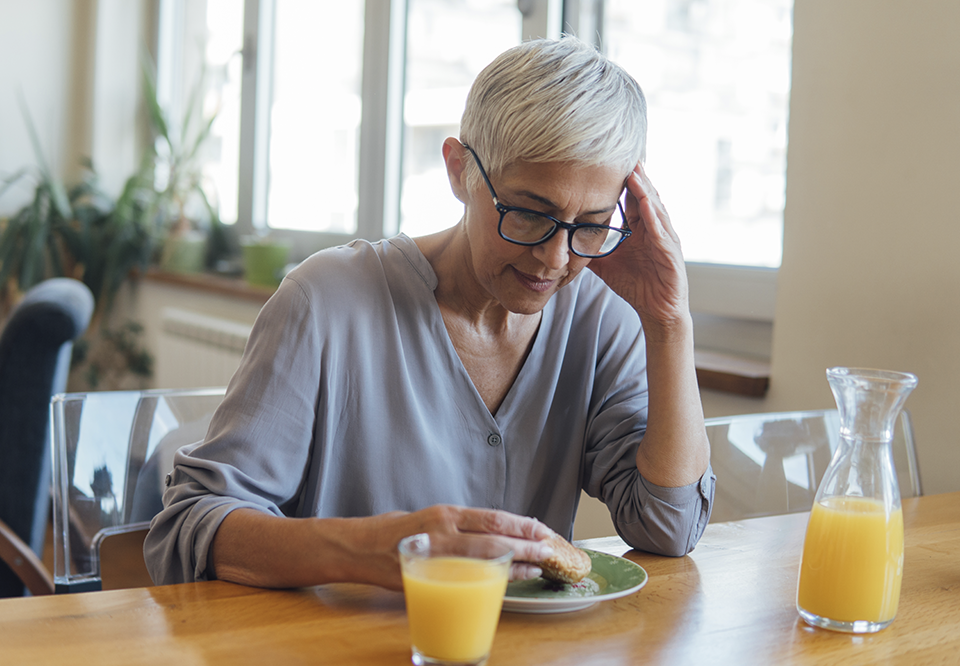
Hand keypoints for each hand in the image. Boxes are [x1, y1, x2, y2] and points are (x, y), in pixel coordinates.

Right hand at [366, 505, 554, 589]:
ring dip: (517, 563)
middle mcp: (443, 531)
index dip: (520, 524)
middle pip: (494, 539)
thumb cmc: (394, 532)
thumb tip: (489, 534)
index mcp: (445, 513)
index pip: (491, 518)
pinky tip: (510, 579)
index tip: (541, 529)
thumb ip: (456, 527)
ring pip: (485, 560)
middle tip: (549, 548)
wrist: (358, 547)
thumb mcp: (429, 519)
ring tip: (539, 564)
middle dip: (526, 545)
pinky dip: (494, 579)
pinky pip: (468, 580)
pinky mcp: (429, 577)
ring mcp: (436, 556)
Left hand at [588, 163, 690, 334]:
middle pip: (644, 196)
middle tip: (625, 153)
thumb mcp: (606, 265)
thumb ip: (589, 252)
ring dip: (645, 189)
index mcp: (640, 230)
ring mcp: (665, 239)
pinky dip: (654, 217)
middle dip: (636, 176)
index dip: (623, 181)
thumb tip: (564, 243)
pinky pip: (661, 231)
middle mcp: (654, 229)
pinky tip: (646, 204)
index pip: (631, 199)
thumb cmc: (637, 286)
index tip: (610, 161)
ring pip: (655, 208)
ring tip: (636, 170)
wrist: (657, 312)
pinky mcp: (671, 253)